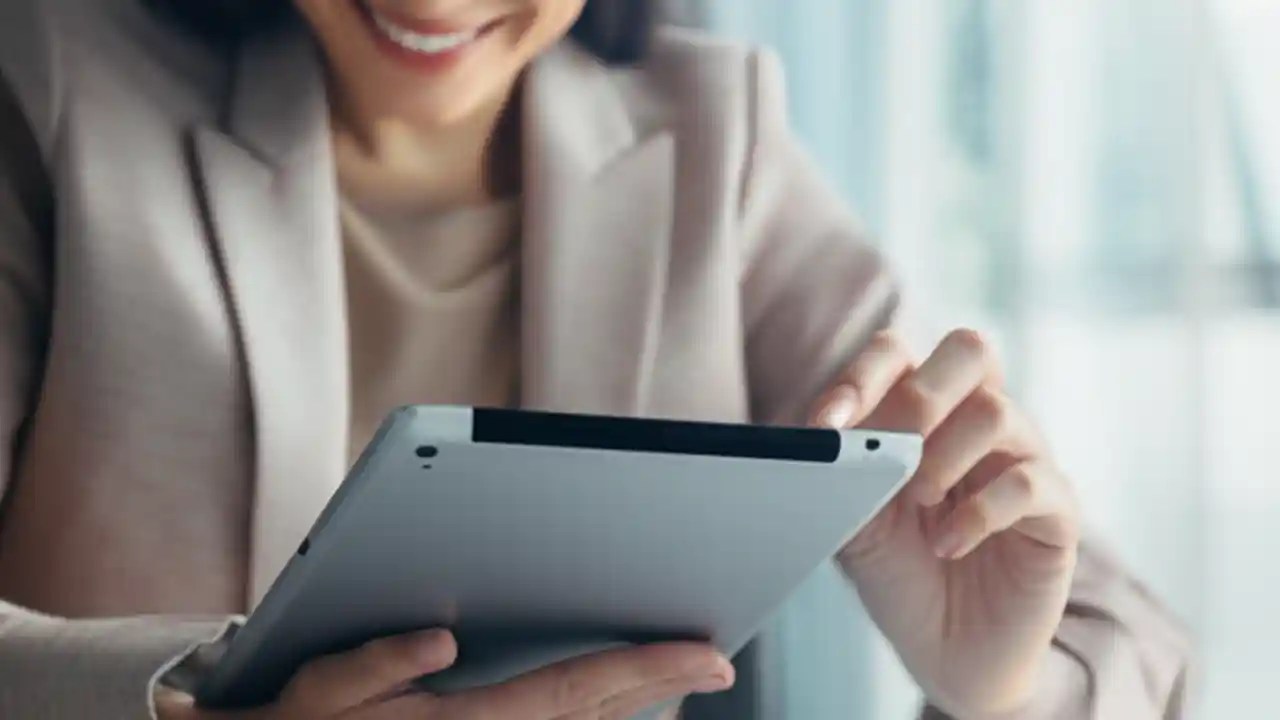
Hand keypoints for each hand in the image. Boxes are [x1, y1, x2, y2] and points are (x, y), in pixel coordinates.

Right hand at [156, 630, 733, 719]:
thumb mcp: (323, 693)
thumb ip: (376, 665)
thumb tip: (440, 636)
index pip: (574, 688)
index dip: (644, 668)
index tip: (705, 653)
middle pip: (593, 714)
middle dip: (661, 684)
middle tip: (720, 659)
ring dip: (638, 707)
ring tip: (688, 680)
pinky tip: (631, 712)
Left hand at [813, 330, 1079, 718]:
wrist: (948, 653)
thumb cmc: (900, 574)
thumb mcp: (854, 522)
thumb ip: (842, 474)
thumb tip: (819, 434)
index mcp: (924, 412)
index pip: (898, 353)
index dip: (861, 376)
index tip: (826, 425)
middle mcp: (978, 421)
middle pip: (969, 350)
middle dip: (920, 396)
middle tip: (892, 453)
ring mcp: (1023, 458)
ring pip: (996, 411)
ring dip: (942, 458)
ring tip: (919, 505)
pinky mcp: (1056, 510)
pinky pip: (1029, 481)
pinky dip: (977, 512)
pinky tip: (947, 545)